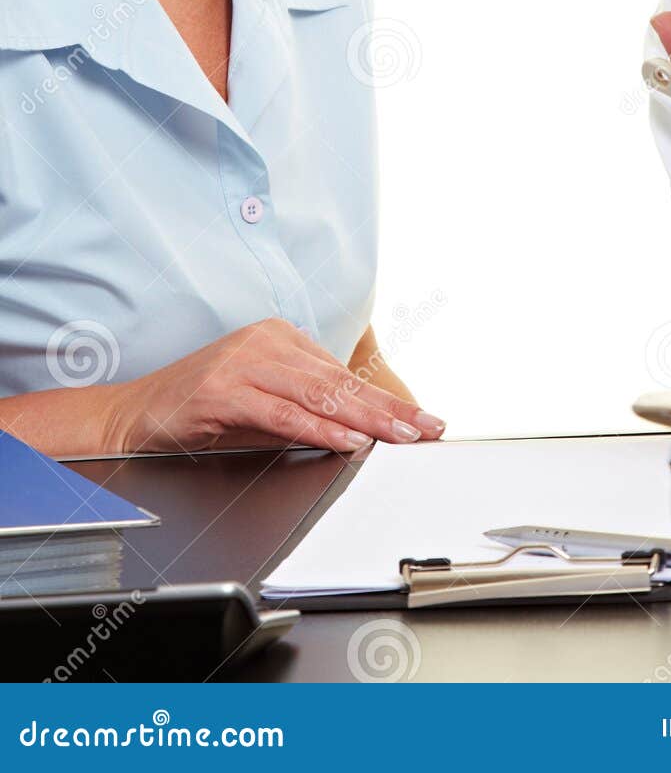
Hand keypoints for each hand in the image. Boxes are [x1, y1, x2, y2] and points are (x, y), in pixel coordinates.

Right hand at [102, 318, 446, 453]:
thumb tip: (360, 430)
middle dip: (389, 409)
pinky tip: (347, 441)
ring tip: (400, 436)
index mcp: (280, 339)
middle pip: (340, 383)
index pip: (345, 375)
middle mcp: (267, 343)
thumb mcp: (262, 406)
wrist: (134, 415)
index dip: (386, 400)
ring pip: (319, 395)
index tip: (421, 420)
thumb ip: (305, 410)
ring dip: (365, 419)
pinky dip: (319, 429)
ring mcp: (245, 363)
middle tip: (427, 428)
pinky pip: (282, 413)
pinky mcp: (224, 390)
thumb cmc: (200, 411)